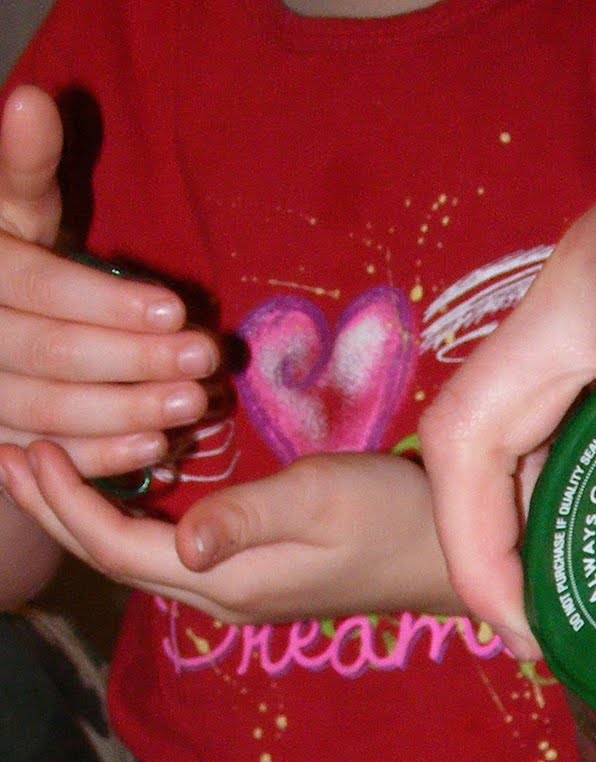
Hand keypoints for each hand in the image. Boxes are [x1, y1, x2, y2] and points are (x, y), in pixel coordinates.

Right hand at [0, 85, 217, 480]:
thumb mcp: (22, 207)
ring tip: (195, 405)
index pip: (33, 285)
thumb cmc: (23, 258)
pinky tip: (163, 451)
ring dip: (128, 412)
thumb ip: (28, 164)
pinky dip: (107, 457)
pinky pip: (53, 455)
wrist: (3, 323)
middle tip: (206, 361)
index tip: (175, 308)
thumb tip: (33, 101)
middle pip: (47, 354)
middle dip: (133, 361)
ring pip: (49, 411)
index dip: (104, 301)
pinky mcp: (3, 437)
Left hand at [0, 440, 459, 622]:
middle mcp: (220, 597)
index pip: (117, 546)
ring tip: (43, 471)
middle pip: (114, 561)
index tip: (26, 445)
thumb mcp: (321, 500)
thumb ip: (246, 517)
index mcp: (227, 581)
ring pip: (137, 560)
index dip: (64, 501)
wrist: (452, 557)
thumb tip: (180, 542)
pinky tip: (117, 490)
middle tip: (7, 454)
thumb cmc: (393, 515)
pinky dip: (125, 520)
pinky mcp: (254, 578)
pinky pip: (167, 555)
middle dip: (55, 511)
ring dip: (85, 517)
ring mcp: (237, 593)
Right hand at [419, 0, 595, 688]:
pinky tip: (578, 540)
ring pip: (476, 417)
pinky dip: (523, 481)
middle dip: (485, 555)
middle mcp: (585, 277)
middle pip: (473, 433)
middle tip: (546, 649)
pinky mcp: (587, 297)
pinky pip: (519, 401)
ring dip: (487, 522)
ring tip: (546, 615)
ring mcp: (572, 283)